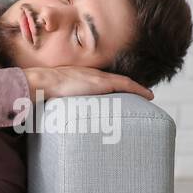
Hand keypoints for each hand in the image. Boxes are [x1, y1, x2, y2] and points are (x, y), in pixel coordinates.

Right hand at [23, 66, 153, 101]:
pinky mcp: (103, 83)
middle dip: (130, 88)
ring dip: (137, 90)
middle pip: (117, 81)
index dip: (116, 86)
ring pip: (124, 83)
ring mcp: (98, 78)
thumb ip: (59, 101)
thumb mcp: (54, 95)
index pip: (103, 81)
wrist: (43, 82)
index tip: (124, 93)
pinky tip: (149, 95)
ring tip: (148, 97)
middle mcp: (93, 74)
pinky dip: (139, 89)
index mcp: (82, 77)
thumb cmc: (43, 91)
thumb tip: (52, 117)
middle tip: (142, 96)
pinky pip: (126, 85)